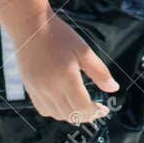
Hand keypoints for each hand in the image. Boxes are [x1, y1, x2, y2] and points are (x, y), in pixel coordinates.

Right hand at [13, 9, 118, 124]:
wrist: (30, 26)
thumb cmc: (59, 35)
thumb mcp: (84, 50)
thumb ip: (99, 72)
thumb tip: (113, 88)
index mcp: (66, 78)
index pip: (82, 107)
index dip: (95, 112)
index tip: (104, 109)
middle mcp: (50, 87)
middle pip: (70, 114)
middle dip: (86, 116)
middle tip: (96, 109)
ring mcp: (38, 89)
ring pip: (56, 114)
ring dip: (71, 115)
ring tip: (81, 107)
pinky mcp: (30, 88)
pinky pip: (43, 109)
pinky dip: (56, 111)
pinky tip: (64, 103)